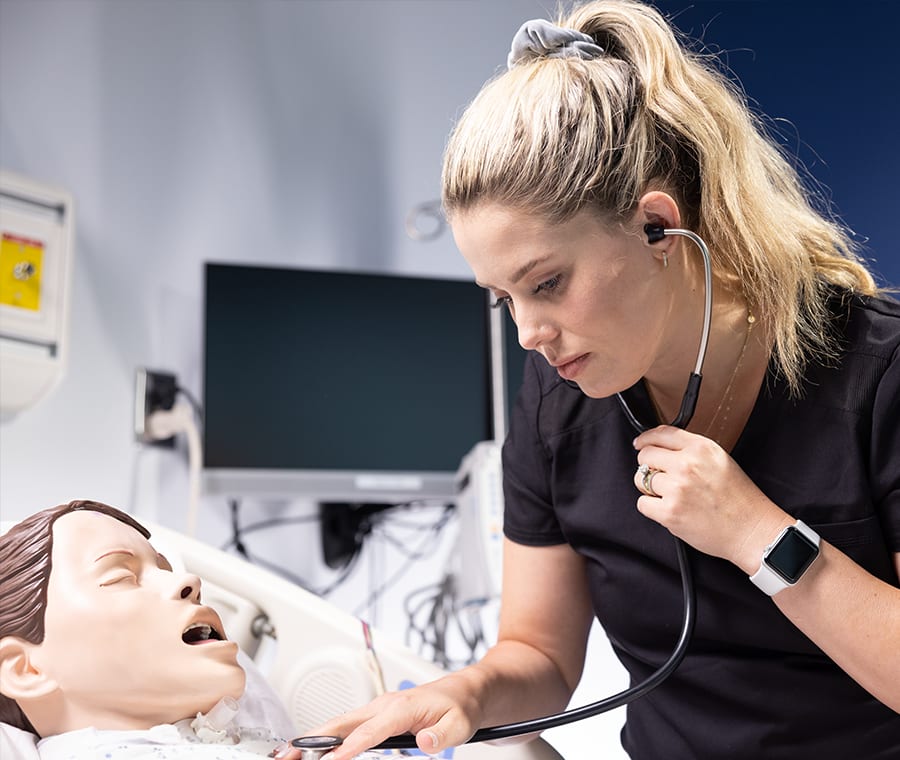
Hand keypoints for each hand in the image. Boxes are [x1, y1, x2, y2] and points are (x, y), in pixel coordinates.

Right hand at [279, 674, 485, 759]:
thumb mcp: (460, 724)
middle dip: (315, 737)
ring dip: (317, 736)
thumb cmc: (460, 705)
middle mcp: (385, 705)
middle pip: (343, 722)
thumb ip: (443, 735)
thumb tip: (425, 742)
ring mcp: (379, 709)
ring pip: (342, 723)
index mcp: (401, 707)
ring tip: (294, 752)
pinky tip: (318, 748)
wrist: (465, 691)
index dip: (349, 747)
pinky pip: (349, 725)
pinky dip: (330, 735)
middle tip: (291, 752)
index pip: (369, 731)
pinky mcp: (378, 715)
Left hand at [632, 425, 789, 572]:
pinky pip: (642, 504)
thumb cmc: (740, 499)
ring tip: (671, 496)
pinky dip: (652, 508)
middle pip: (645, 456)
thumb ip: (692, 451)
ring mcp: (677, 488)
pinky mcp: (670, 512)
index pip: (661, 433)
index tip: (640, 444)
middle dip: (648, 466)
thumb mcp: (720, 460)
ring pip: (641, 480)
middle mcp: (687, 464)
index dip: (646, 439)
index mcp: (701, 448)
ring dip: (650, 489)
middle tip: (661, 478)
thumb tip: (662, 448)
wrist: (751, 530)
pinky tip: (670, 509)